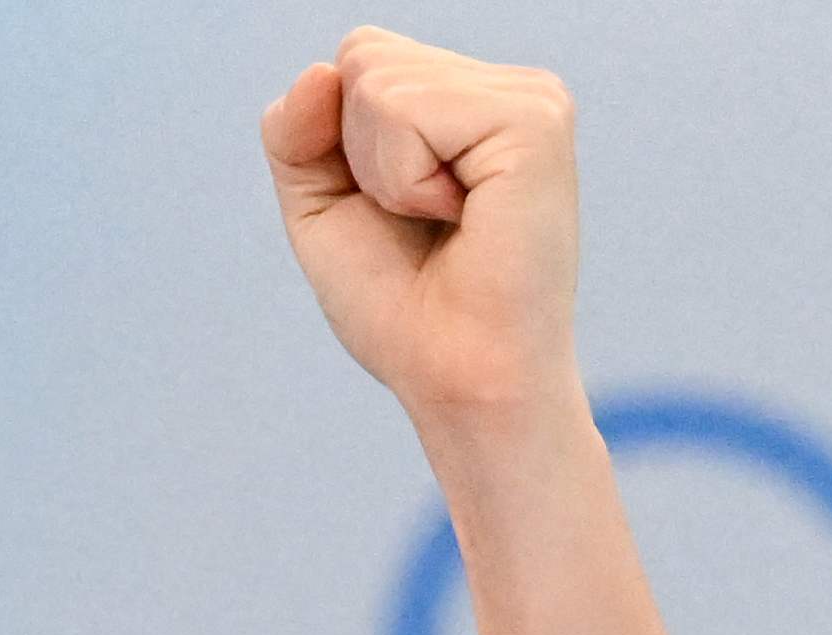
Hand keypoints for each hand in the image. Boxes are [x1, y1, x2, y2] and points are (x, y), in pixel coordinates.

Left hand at [264, 31, 584, 439]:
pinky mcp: (534, 120)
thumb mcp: (322, 207)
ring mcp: (530, 97)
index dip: (342, 143)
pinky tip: (461, 218)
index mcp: (471, 99)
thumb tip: (318, 70)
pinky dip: (404, 178)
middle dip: (360, 154)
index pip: (360, 56)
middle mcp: (509, 88)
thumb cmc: (404, 309)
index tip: (400, 212)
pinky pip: (405, 108)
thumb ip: (297, 132)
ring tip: (447, 223)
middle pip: (363, 55)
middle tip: (422, 222)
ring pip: (377, 79)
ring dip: (384, 173)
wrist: (461, 381)